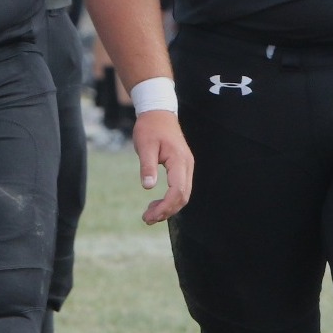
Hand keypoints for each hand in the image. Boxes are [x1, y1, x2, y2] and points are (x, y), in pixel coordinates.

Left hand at [131, 110, 193, 224]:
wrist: (158, 113)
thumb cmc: (150, 127)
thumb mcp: (145, 145)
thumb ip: (147, 166)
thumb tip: (148, 187)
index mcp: (179, 160)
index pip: (178, 190)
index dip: (165, 206)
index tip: (149, 216)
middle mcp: (187, 165)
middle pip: (183, 196)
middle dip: (167, 211)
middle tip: (146, 219)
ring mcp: (186, 166)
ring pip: (183, 194)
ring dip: (168, 207)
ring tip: (149, 214)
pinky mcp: (182, 167)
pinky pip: (180, 188)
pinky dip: (170, 200)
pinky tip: (156, 203)